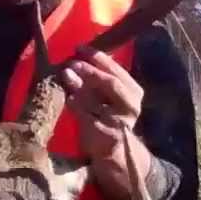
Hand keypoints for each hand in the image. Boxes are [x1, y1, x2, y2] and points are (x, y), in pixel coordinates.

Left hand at [60, 46, 149, 199]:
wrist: (116, 151)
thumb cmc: (108, 117)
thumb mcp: (109, 97)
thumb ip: (99, 79)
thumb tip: (78, 56)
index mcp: (134, 91)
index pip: (117, 70)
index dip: (98, 57)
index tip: (80, 47)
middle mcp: (131, 106)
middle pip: (112, 83)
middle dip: (90, 71)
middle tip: (71, 63)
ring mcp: (120, 123)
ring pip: (98, 100)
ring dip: (79, 87)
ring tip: (66, 75)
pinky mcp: (107, 137)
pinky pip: (88, 118)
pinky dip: (77, 107)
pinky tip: (69, 99)